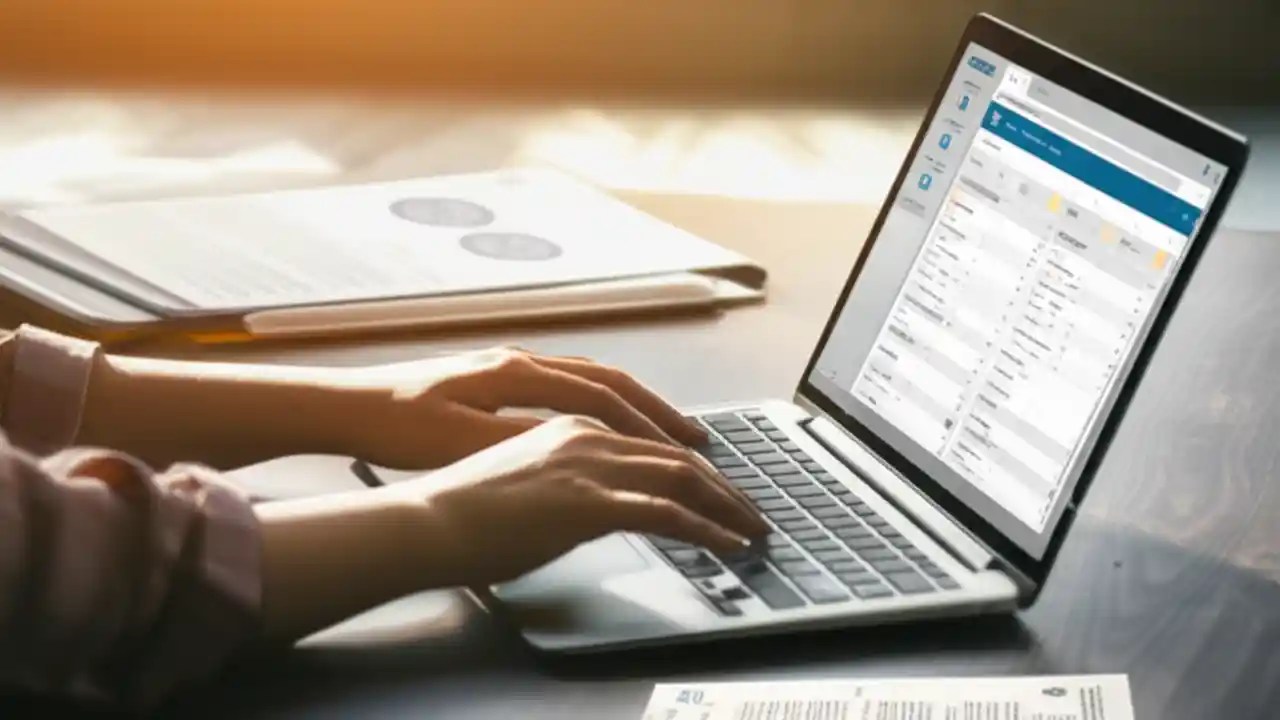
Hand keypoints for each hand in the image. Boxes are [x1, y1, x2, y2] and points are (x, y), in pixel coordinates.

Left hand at [348, 347, 706, 469]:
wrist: (349, 405)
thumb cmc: (397, 424)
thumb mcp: (460, 441)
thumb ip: (521, 439)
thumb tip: (577, 443)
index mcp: (515, 372)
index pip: (600, 394)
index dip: (645, 422)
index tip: (681, 446)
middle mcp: (519, 360)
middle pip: (606, 378)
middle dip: (654, 409)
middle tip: (694, 436)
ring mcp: (509, 365)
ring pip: (589, 378)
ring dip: (631, 404)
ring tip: (663, 429)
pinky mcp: (496, 379)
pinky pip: (568, 385)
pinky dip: (601, 403)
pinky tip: (607, 422)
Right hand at [392, 415, 769, 586]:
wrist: (427, 520)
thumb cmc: (462, 510)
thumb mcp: (525, 484)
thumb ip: (564, 485)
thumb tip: (587, 507)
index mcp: (570, 427)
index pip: (648, 444)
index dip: (691, 467)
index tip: (716, 488)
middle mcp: (587, 435)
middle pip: (675, 456)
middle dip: (721, 485)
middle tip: (749, 510)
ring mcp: (591, 464)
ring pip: (681, 477)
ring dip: (725, 505)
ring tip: (751, 529)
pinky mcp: (591, 501)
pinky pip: (667, 513)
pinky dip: (707, 528)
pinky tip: (727, 544)